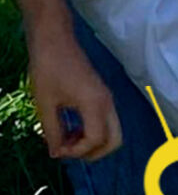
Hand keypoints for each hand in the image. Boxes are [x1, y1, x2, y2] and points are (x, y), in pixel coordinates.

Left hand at [25, 25, 120, 160]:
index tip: (57, 150)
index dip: (78, 151)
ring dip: (92, 142)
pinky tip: (71, 128)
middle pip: (115, 140)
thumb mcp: (45, 104)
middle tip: (70, 152)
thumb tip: (57, 152)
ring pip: (112, 132)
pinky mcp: (102, 96)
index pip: (96, 139)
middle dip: (94, 152)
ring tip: (67, 140)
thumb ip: (53, 131)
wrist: (55, 42)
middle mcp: (107, 103)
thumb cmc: (48, 69)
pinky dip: (92, 131)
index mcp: (94, 104)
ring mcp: (107, 99)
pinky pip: (105, 121)